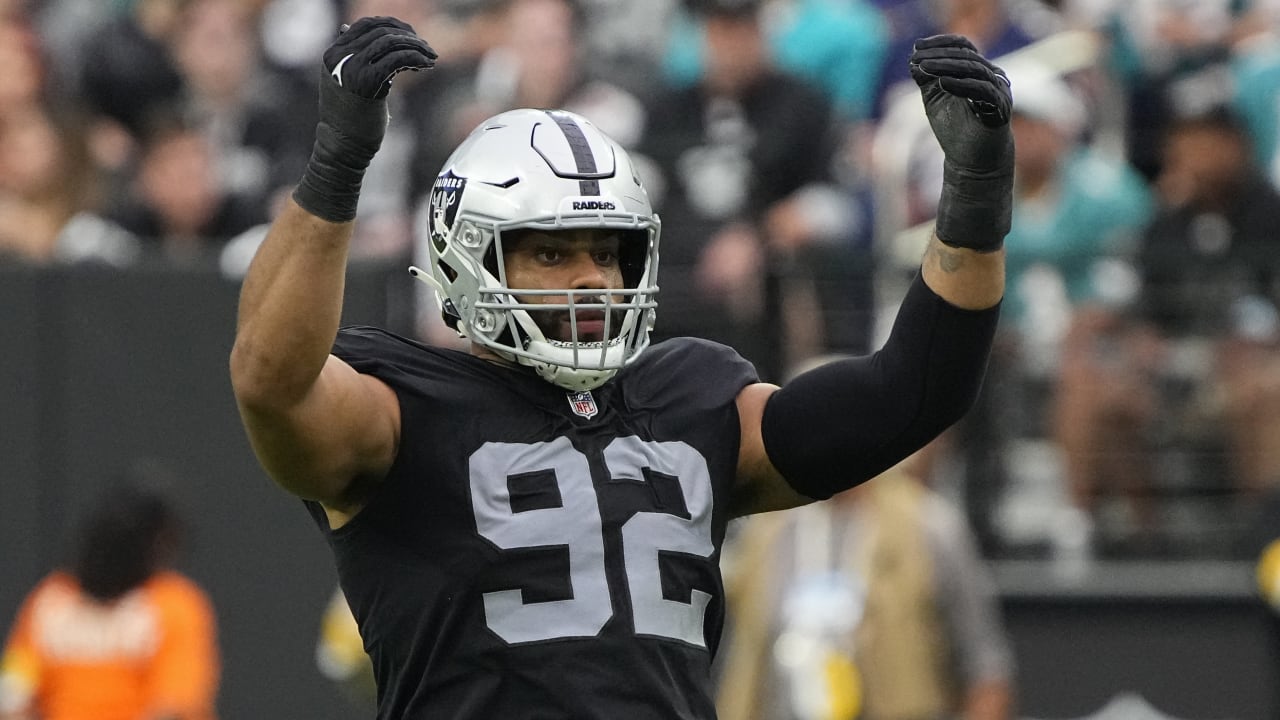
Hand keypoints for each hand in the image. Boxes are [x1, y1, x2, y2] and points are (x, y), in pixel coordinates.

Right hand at [295, 16, 436, 222]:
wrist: (341, 148)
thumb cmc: (348, 119)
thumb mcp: (343, 81)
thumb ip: (350, 57)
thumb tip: (348, 29)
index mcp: (333, 52)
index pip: (366, 24)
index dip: (393, 25)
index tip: (412, 36)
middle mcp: (339, 56)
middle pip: (381, 31)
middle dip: (409, 36)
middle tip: (427, 48)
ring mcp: (351, 67)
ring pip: (391, 43)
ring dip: (417, 48)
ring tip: (431, 58)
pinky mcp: (366, 81)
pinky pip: (397, 59)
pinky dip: (416, 58)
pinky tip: (427, 65)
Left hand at [909, 34, 1012, 250]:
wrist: (971, 163)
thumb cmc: (956, 130)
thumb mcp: (935, 100)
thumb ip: (927, 79)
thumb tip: (913, 59)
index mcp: (979, 72)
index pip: (964, 47)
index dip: (942, 42)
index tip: (917, 45)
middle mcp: (993, 78)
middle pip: (968, 57)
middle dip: (939, 55)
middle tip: (916, 58)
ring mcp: (999, 93)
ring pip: (975, 71)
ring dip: (946, 67)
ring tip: (923, 67)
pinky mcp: (999, 111)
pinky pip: (983, 92)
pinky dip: (962, 85)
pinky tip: (942, 83)